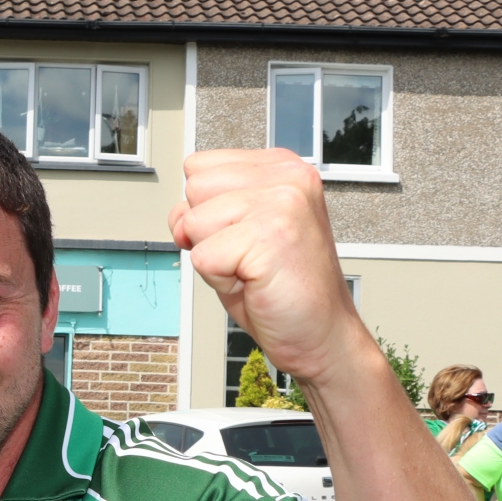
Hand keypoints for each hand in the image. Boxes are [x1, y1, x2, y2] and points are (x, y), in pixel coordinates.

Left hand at [169, 148, 370, 385]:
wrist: (321, 332)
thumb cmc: (280, 287)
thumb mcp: (237, 233)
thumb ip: (208, 209)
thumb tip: (180, 218)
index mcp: (281, 167)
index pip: (199, 168)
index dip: (204, 210)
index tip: (240, 235)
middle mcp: (288, 177)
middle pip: (193, 188)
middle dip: (205, 230)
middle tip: (245, 256)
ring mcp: (284, 202)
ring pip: (194, 222)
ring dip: (213, 257)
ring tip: (252, 269)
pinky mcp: (272, 235)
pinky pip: (203, 257)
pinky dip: (219, 280)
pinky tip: (256, 282)